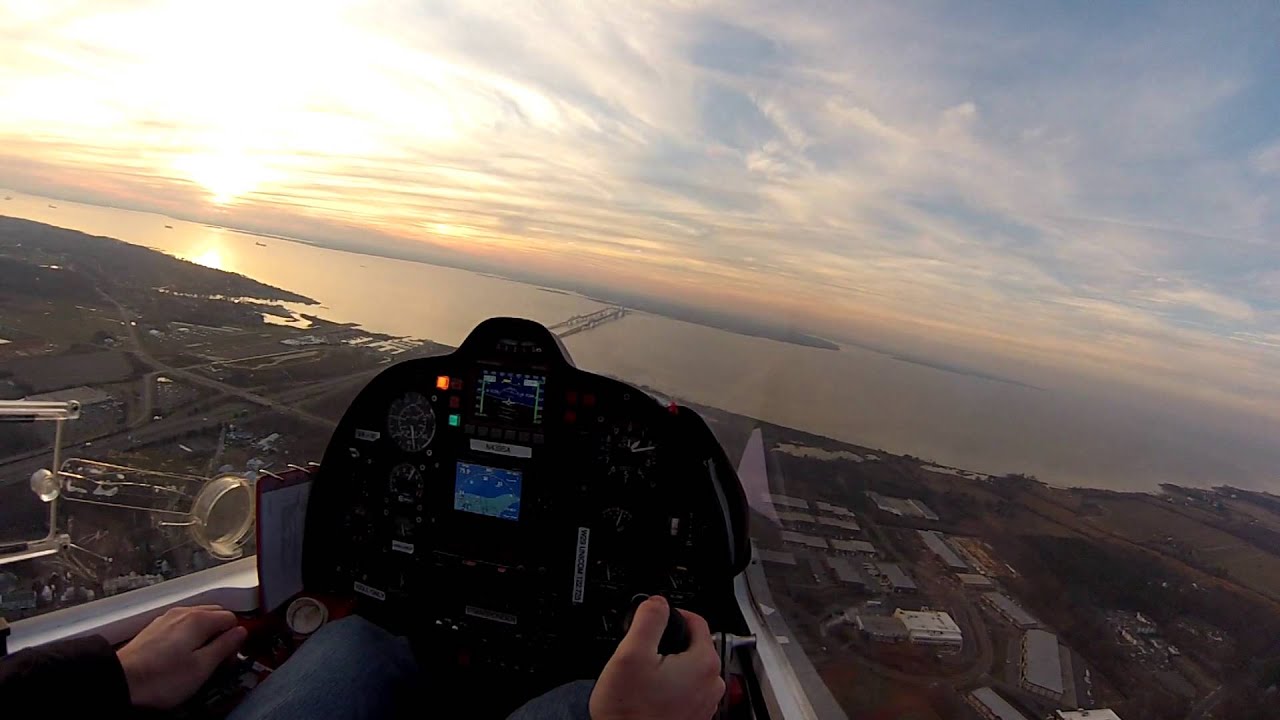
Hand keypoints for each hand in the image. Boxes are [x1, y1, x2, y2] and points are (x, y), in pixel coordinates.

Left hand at [115, 604, 247, 708]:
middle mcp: (183, 613)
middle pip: (215, 614)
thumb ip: (225, 647)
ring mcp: (167, 619)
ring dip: (205, 634)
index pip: (232, 618)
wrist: (120, 682)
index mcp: (199, 619)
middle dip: (222, 633)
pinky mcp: (154, 629)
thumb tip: (240, 634)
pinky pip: (181, 625)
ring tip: (199, 659)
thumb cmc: (159, 678)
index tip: (230, 656)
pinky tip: (181, 656)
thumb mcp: (202, 667)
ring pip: (197, 619)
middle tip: (219, 658)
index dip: (235, 638)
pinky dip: (188, 636)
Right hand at [590, 596, 723, 719]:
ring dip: (669, 668)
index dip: (672, 615)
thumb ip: (649, 618)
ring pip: (688, 669)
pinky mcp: (695, 719)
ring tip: (644, 679)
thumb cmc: (628, 712)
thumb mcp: (631, 653)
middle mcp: (712, 684)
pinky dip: (670, 688)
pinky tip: (649, 696)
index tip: (654, 620)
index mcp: (703, 662)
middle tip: (642, 655)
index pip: (697, 620)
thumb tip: (658, 601)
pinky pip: (685, 692)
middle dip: (669, 644)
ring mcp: (705, 705)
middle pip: (693, 646)